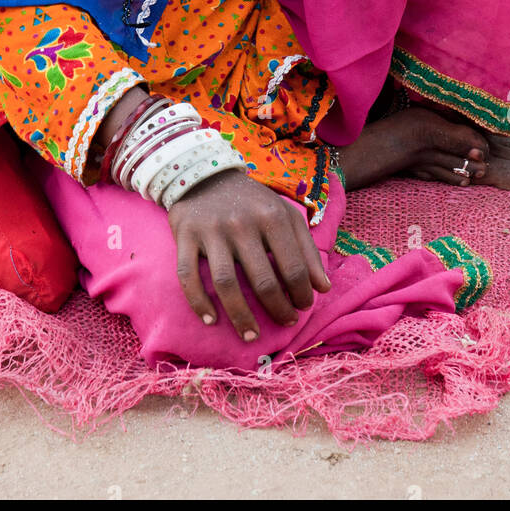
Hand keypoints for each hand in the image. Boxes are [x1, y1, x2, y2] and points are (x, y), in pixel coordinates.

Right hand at [167, 169, 330, 340]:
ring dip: (239, 315)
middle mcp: (241, 223)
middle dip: (277, 309)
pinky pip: (188, 275)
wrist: (206, 175)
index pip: (292, 266)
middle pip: (262, 280)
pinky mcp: (185, 236)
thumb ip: (307, 249)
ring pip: (225, 283)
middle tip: (285, 323)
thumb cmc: (252, 201)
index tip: (303, 307)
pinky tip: (211, 320)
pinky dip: (198, 302)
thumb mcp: (285, 214)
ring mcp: (211, 231)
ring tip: (250, 336)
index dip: (301, 293)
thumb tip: (324, 288)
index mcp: (271, 216)